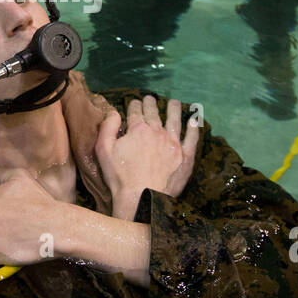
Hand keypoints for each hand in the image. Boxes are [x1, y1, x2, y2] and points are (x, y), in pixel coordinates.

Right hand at [95, 96, 199, 220]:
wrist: (141, 198)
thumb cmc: (120, 177)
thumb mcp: (103, 150)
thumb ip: (108, 128)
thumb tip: (114, 112)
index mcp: (138, 129)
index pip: (136, 112)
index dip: (134, 105)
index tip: (134, 102)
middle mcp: (157, 132)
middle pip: (154, 114)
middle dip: (150, 104)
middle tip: (150, 99)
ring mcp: (173, 144)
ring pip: (175, 121)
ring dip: (173, 109)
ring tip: (173, 102)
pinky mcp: (184, 156)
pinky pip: (191, 139)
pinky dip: (193, 129)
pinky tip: (193, 121)